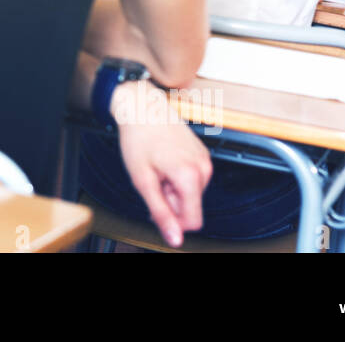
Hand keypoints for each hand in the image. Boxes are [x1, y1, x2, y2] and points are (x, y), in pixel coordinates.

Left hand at [113, 80, 211, 246]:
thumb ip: (161, 213)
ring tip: (157, 166)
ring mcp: (205, 159)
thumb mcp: (143, 181)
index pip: (193, 221)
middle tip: (153, 178)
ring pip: (191, 193)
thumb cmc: (139, 138)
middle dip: (171, 199)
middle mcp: (204, 168)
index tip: (156, 202)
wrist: (142, 106)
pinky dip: (177, 175)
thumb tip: (175, 239)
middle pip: (191, 206)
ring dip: (173, 187)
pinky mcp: (202, 154)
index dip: (172, 219)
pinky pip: (193, 178)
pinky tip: (164, 159)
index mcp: (191, 176)